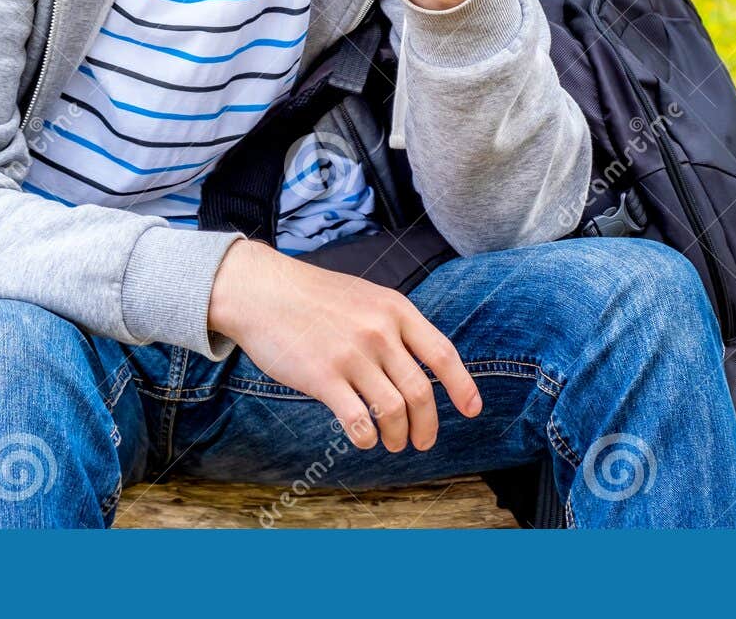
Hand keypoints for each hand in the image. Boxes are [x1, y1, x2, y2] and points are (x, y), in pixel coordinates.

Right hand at [207, 238, 482, 450]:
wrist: (263, 291)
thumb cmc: (314, 297)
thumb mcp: (367, 297)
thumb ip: (395, 325)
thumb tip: (423, 362)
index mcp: (396, 310)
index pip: (442, 353)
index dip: (462, 386)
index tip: (472, 410)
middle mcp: (379, 332)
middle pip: (421, 391)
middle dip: (428, 425)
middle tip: (423, 442)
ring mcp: (352, 355)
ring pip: (393, 411)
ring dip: (398, 436)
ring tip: (394, 443)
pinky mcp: (323, 377)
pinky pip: (359, 420)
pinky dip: (367, 438)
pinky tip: (365, 439)